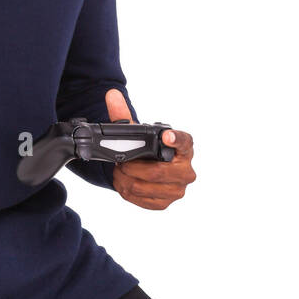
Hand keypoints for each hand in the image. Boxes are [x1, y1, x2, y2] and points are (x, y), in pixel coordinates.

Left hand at [104, 88, 195, 209]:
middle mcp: (186, 170)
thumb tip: (111, 94)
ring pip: (146, 186)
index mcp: (185, 147)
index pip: (184, 142)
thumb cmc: (149, 149)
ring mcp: (178, 189)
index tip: (166, 135)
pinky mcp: (166, 203)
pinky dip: (127, 192)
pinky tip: (123, 183)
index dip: (176, 139)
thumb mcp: (138, 132)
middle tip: (120, 162)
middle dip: (132, 167)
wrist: (150, 170)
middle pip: (157, 171)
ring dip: (126, 180)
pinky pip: (143, 200)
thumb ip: (123, 114)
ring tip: (119, 172)